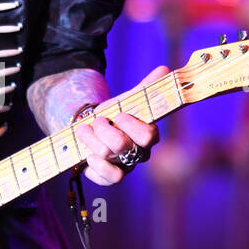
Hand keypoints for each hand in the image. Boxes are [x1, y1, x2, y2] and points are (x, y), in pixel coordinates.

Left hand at [75, 65, 166, 186]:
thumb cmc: (116, 114)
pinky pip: (105, 179)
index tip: (119, 114)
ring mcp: (124, 167)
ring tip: (84, 130)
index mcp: (147, 135)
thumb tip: (164, 69)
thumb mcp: (128, 100)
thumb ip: (146, 88)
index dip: (131, 125)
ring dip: (92, 142)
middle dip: (106, 131)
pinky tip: (87, 156)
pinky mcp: (109, 177)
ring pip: (110, 160)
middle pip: (125, 148)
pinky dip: (94, 167)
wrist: (95, 127)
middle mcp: (138, 154)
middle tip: (98, 121)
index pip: (148, 136)